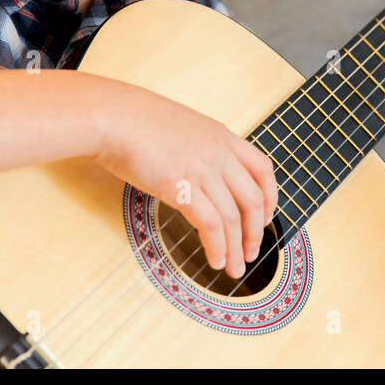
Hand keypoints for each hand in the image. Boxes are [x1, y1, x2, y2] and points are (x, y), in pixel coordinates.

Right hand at [93, 87, 277, 279]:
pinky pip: (211, 225)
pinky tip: (214, 260)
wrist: (113, 117)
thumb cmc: (136, 122)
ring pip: (234, 218)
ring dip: (236, 249)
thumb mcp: (183, 128)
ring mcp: (202, 170)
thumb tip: (202, 174)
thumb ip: (200, 149)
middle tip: (250, 252)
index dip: (270, 197)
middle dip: (256, 232)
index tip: (266, 217)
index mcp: (222, 136)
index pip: (263, 169)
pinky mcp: (182, 187)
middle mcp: (219, 153)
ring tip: (233, 268)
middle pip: (254, 199)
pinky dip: (217, 248)